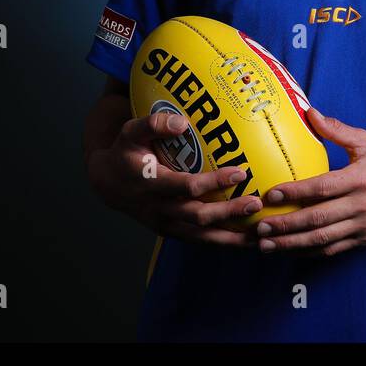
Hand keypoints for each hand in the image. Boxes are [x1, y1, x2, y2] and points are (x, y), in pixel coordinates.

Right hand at [88, 109, 265, 246]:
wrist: (106, 183)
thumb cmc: (126, 152)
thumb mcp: (131, 132)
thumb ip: (154, 124)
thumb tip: (182, 123)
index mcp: (150, 184)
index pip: (186, 187)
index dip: (214, 182)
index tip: (240, 171)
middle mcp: (158, 209)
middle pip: (198, 216)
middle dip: (228, 212)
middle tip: (256, 204)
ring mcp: (163, 224)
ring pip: (200, 236)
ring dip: (229, 237)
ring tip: (259, 235)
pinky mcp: (170, 232)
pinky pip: (198, 240)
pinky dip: (221, 243)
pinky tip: (245, 240)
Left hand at [253, 107, 365, 257]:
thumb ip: (337, 129)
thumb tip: (310, 113)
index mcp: (360, 179)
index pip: (322, 188)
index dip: (295, 192)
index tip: (271, 194)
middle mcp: (360, 205)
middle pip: (317, 219)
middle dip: (286, 224)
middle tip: (259, 226)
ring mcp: (361, 226)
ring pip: (321, 239)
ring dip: (291, 244)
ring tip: (266, 244)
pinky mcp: (361, 240)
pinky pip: (331, 250)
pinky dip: (308, 252)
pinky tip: (288, 250)